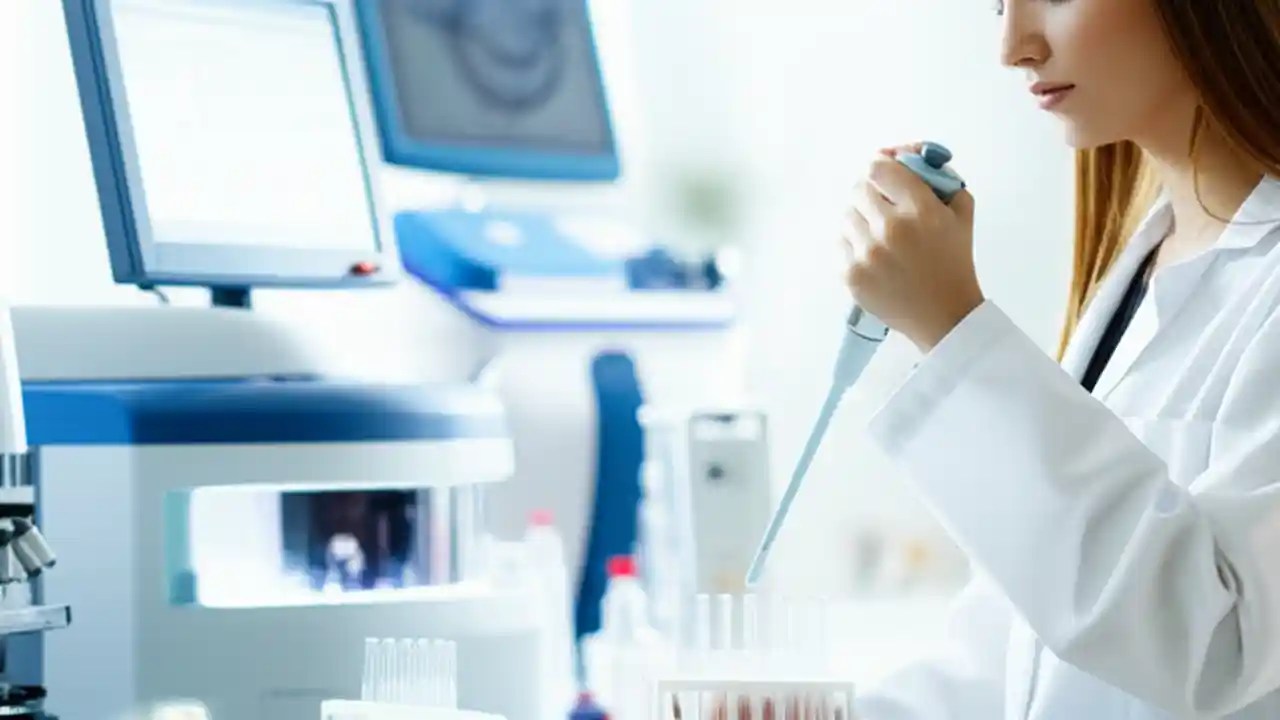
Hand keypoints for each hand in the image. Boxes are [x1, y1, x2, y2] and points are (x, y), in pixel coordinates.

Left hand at [841, 145, 984, 351]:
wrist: (945, 315)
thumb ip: (939, 177)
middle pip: (858, 188)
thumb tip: (909, 154)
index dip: (881, 166)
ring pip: (847, 214)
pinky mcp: (851, 274)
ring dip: (862, 217)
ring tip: (880, 232)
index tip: (887, 174)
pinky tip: (873, 253)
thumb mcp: (961, 211)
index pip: (878, 167)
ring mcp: (866, 253)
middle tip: (884, 204)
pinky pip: (840, 242)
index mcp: (918, 209)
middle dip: (872, 192)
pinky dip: (854, 243)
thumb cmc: (954, 260)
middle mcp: (889, 228)